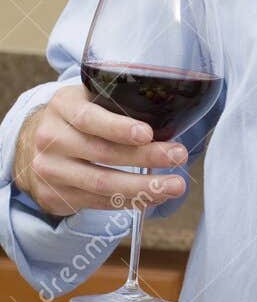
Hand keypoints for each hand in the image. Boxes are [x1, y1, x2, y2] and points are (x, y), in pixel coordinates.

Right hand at [13, 85, 187, 216]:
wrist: (33, 147)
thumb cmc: (76, 120)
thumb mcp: (87, 99)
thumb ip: (115, 104)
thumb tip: (168, 117)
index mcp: (62, 106)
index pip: (88, 118)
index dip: (118, 127)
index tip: (147, 133)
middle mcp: (50, 138)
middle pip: (102, 153)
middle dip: (145, 157)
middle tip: (178, 156)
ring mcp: (50, 170)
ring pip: (101, 183)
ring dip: (143, 187)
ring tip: (175, 185)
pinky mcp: (54, 196)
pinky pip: (99, 202)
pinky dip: (130, 201)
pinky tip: (154, 197)